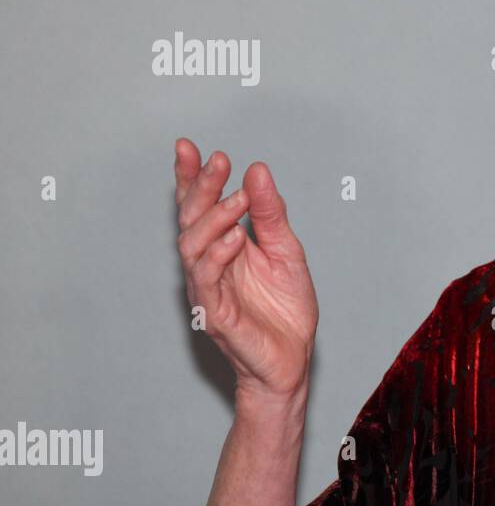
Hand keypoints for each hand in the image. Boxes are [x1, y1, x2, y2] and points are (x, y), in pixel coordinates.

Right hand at [174, 138, 319, 399]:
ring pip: (192, 247)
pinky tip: (235, 238)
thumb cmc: (286, 308)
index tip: (189, 147)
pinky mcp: (214, 314)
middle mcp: (209, 264)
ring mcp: (207, 289)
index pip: (200, 206)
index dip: (191, 177)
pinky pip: (206, 281)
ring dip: (213, 220)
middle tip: (217, 162)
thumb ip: (271, 214)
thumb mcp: (286, 251)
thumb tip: (257, 171)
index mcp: (223, 246)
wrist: (293, 358)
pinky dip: (218, 256)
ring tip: (237, 201)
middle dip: (201, 188)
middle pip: (191, 220)